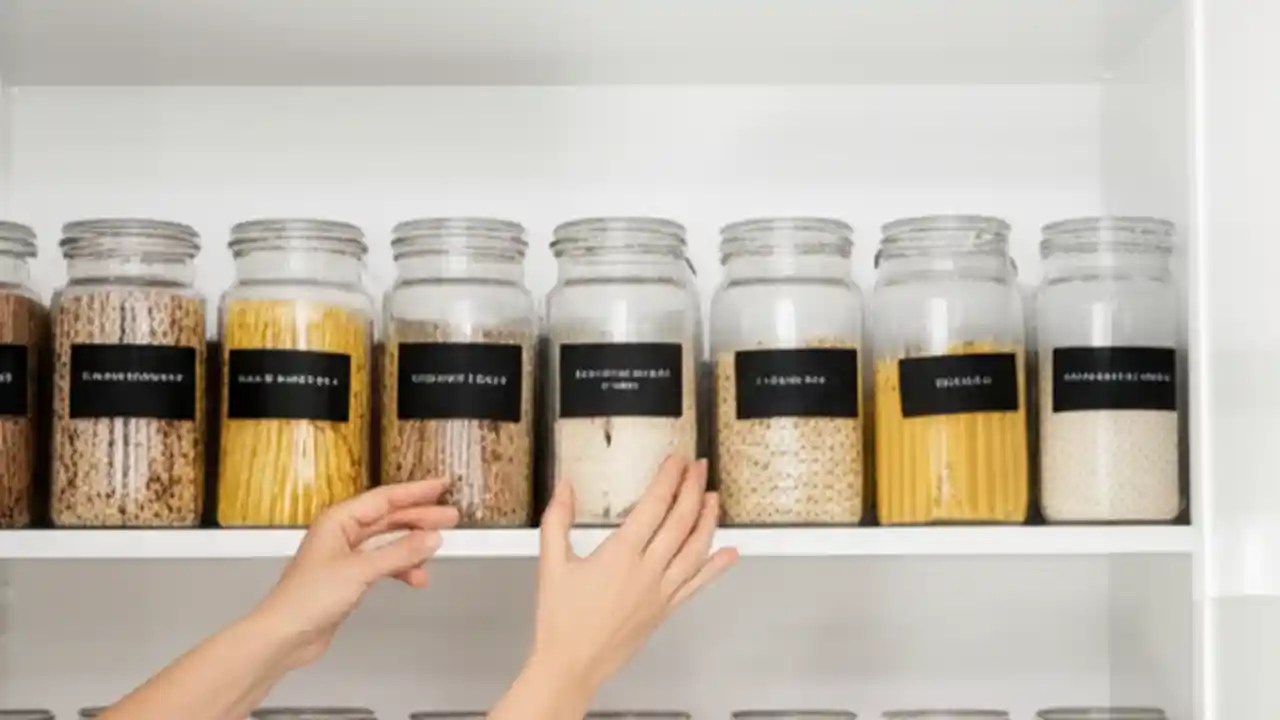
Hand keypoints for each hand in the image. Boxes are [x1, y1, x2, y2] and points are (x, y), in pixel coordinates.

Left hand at [253, 479, 459, 667]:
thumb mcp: (359, 570)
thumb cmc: (305, 598)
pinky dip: (401, 569)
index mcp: (339, 520)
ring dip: (412, 547)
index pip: (385, 498)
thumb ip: (399, 553)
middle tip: (449, 516)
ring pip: (389, 543)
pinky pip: (384, 564)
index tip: (440, 486)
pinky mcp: (350, 578)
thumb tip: (430, 537)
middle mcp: (342, 534)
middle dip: (420, 518)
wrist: (285, 635)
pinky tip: (415, 577)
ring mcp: (347, 556)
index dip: (416, 492)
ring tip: (436, 549)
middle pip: (389, 519)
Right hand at [530, 456, 737, 695]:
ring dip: (708, 520)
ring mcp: (661, 591)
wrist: (572, 664)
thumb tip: (564, 489)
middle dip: (693, 489)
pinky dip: (716, 567)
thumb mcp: (551, 564)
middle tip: (699, 468)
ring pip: (696, 549)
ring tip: (713, 498)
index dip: (669, 479)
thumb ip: (557, 521)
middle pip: (681, 522)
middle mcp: (647, 572)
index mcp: (621, 556)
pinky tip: (728, 554)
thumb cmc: (561, 621)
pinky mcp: (666, 609)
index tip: (676, 461)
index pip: (654, 506)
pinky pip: (697, 584)